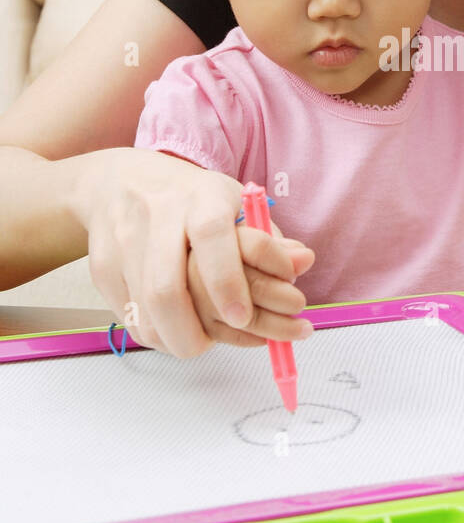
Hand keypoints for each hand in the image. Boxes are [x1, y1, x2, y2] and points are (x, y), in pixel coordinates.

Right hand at [77, 147, 314, 357]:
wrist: (119, 182)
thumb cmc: (190, 199)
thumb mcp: (235, 204)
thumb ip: (270, 240)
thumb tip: (302, 264)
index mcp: (199, 197)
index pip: (212, 236)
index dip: (227, 281)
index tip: (243, 316)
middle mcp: (156, 217)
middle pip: (166, 289)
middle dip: (197, 330)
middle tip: (225, 338)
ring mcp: (123, 244)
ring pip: (146, 312)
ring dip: (181, 338)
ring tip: (206, 340)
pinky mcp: (102, 269)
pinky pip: (131, 318)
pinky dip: (160, 335)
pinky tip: (179, 331)